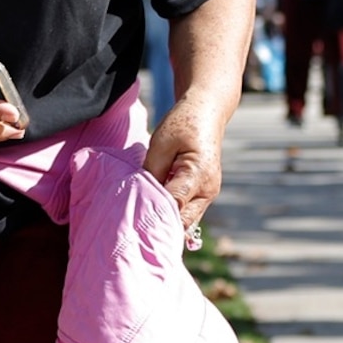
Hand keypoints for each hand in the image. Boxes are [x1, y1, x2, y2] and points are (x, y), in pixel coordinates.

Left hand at [144, 94, 223, 234]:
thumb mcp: (160, 143)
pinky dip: (174, 215)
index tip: (133, 221)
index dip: (154, 215)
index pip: (173, 205)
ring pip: (186, 222)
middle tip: (136, 229)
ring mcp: (209, 195)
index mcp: (198, 174)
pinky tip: (156, 212)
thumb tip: (142, 197)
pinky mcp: (205, 195)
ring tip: (144, 222)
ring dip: (168, 222)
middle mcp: (208, 190)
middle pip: (182, 222)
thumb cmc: (182, 124)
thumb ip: (151, 172)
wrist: (206, 113)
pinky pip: (188, 213)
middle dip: (161, 225)